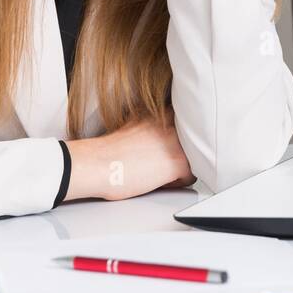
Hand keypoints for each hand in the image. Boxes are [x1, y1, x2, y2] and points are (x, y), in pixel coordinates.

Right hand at [66, 117, 196, 201]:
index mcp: (163, 110)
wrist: (99, 163)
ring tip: (159, 172)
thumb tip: (162, 136)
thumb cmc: (110, 149)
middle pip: (192, 142)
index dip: (176, 140)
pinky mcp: (179, 162)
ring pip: (193, 158)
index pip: (186, 125)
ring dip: (180, 166)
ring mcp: (179, 141)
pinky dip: (177, 183)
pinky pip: (191, 176)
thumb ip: (154, 124)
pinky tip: (160, 182)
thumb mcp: (136, 123)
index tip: (165, 149)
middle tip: (161, 162)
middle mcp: (175, 122)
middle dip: (180, 152)